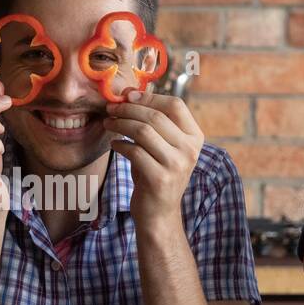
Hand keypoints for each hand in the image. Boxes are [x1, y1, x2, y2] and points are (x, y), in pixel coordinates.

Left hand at [105, 90, 203, 225]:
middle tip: (110, 108)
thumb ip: (154, 121)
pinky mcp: (160, 179)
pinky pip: (134, 152)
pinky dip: (120, 145)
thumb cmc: (156, 173)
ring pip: (143, 131)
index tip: (127, 95)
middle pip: (155, 116)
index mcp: (195, 137)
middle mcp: (190, 150)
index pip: (175, 105)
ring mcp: (177, 165)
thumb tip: (132, 91)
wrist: (159, 213)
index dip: (149, 97)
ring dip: (120, 124)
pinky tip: (114, 144)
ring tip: (108, 124)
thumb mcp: (162, 146)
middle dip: (128, 109)